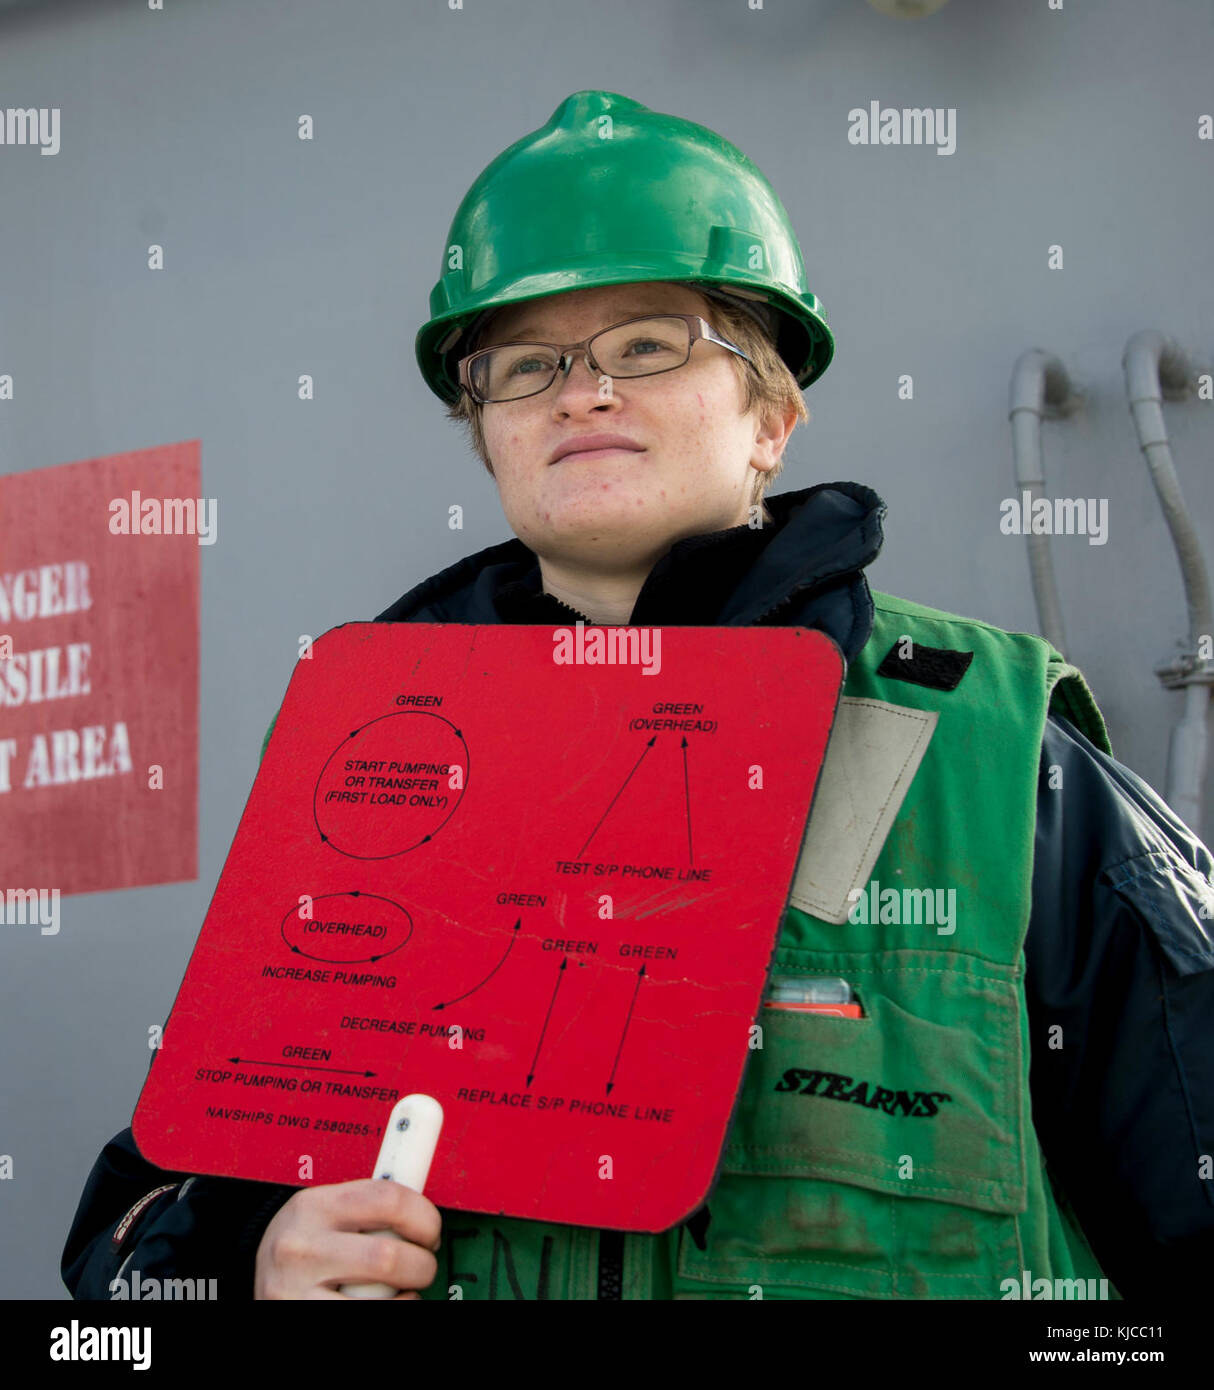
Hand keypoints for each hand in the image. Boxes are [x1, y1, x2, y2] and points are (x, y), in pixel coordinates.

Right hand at [254, 1179, 441, 1299]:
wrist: (252, 1276)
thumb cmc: (304, 1242)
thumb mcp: (325, 1211)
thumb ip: (367, 1206)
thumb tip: (423, 1206)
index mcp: (315, 1206)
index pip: (388, 1199)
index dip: (424, 1217)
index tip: (431, 1230)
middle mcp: (302, 1247)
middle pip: (388, 1257)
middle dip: (422, 1264)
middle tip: (423, 1265)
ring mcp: (296, 1290)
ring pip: (379, 1298)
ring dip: (407, 1295)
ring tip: (404, 1288)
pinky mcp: (299, 1315)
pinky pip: (367, 1317)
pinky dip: (393, 1309)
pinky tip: (387, 1304)